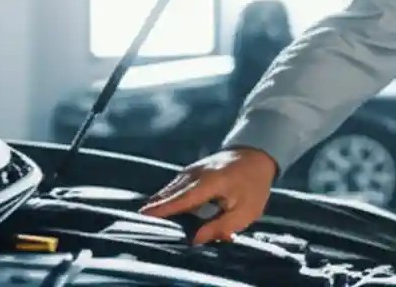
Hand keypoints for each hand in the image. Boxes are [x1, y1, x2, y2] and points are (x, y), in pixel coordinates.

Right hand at [139, 147, 277, 244]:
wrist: (257, 155)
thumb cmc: (253, 186)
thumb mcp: (246, 211)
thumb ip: (222, 225)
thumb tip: (196, 240)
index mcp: (211, 182)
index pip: (183, 198)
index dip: (164, 208)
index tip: (144, 216)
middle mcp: (197, 173)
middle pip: (172, 192)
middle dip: (156, 207)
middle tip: (139, 222)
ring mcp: (193, 169)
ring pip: (171, 188)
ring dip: (159, 201)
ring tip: (146, 218)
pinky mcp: (191, 170)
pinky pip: (175, 184)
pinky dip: (166, 195)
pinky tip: (159, 206)